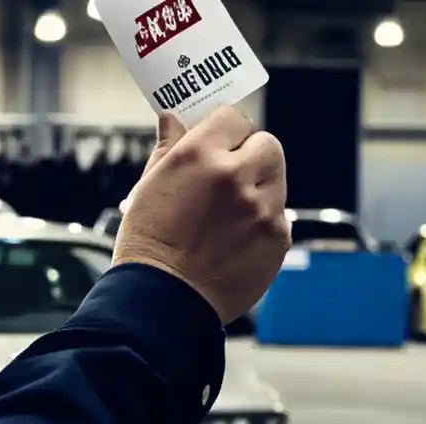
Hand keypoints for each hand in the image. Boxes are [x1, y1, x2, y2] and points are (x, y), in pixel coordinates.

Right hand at [114, 108, 290, 324]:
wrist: (163, 303)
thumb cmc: (147, 245)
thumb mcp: (148, 187)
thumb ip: (169, 148)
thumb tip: (173, 118)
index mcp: (199, 156)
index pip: (232, 118)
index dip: (225, 130)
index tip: (220, 142)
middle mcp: (235, 176)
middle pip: (266, 143)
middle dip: (250, 155)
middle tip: (230, 176)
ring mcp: (262, 208)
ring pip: (276, 179)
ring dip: (259, 188)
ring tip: (230, 214)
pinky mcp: (277, 237)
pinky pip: (278, 215)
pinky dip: (262, 222)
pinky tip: (235, 240)